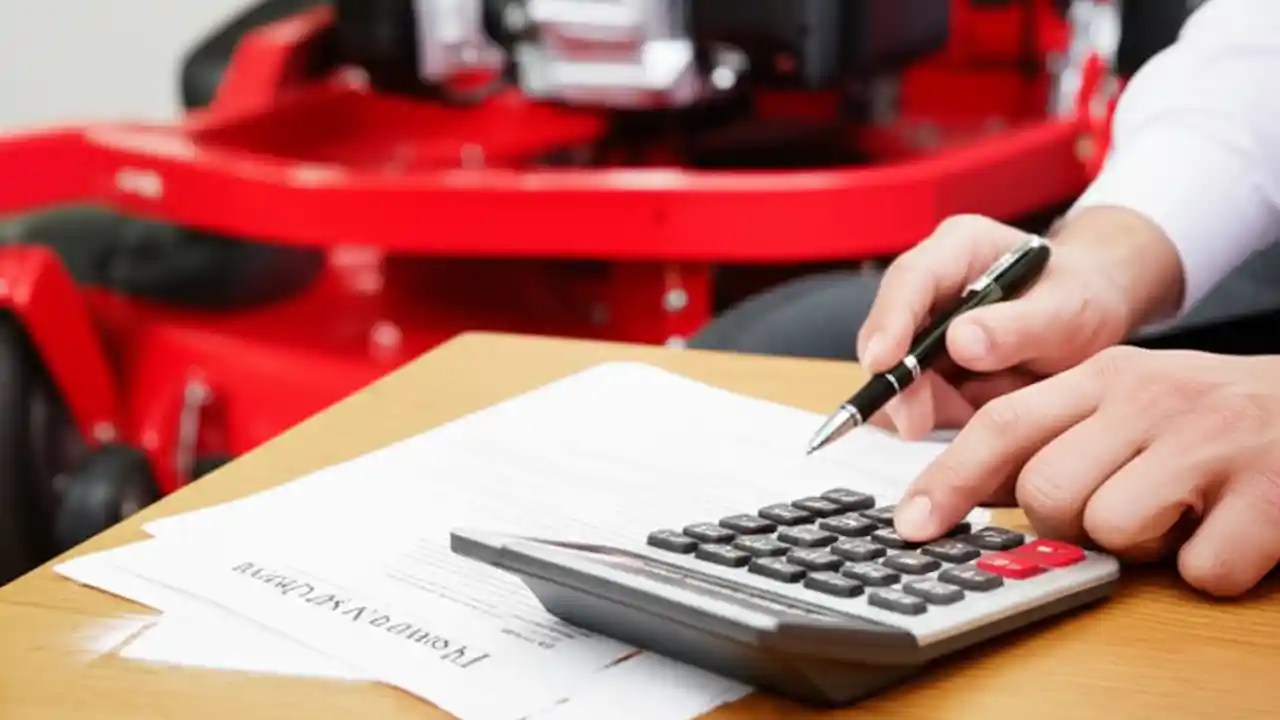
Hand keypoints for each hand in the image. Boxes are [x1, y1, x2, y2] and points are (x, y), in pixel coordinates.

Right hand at [856, 206, 1184, 439]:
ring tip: (984, 406)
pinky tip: (979, 409)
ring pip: (898, 374)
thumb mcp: (1069, 311)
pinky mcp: (928, 361)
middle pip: (889, 334)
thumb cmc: (1083, 296)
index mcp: (959, 248)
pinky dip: (942, 413)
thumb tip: (960, 344)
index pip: (911, 279)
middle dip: (900, 383)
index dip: (889, 321)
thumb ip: (1020, 326)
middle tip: (918, 424)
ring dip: (929, 404)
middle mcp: (930, 283)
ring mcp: (924, 323)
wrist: (1094, 310)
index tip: (882, 363)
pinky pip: (918, 397)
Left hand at [895, 346, 1279, 596]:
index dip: (949, 481)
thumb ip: (1056, 436)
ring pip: (1112, 528)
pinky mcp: (1269, 494)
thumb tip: (969, 492)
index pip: (1003, 425)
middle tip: (1118, 510)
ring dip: (1142, 544)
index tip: (912, 525)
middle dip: (1067, 522)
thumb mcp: (1128, 403)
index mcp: (1106, 376)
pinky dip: (1209, 565)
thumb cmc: (1211, 418)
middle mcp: (1150, 398)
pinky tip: (1228, 530)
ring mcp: (1210, 442)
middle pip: (1047, 489)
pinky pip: (1198, 568)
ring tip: (1180, 512)